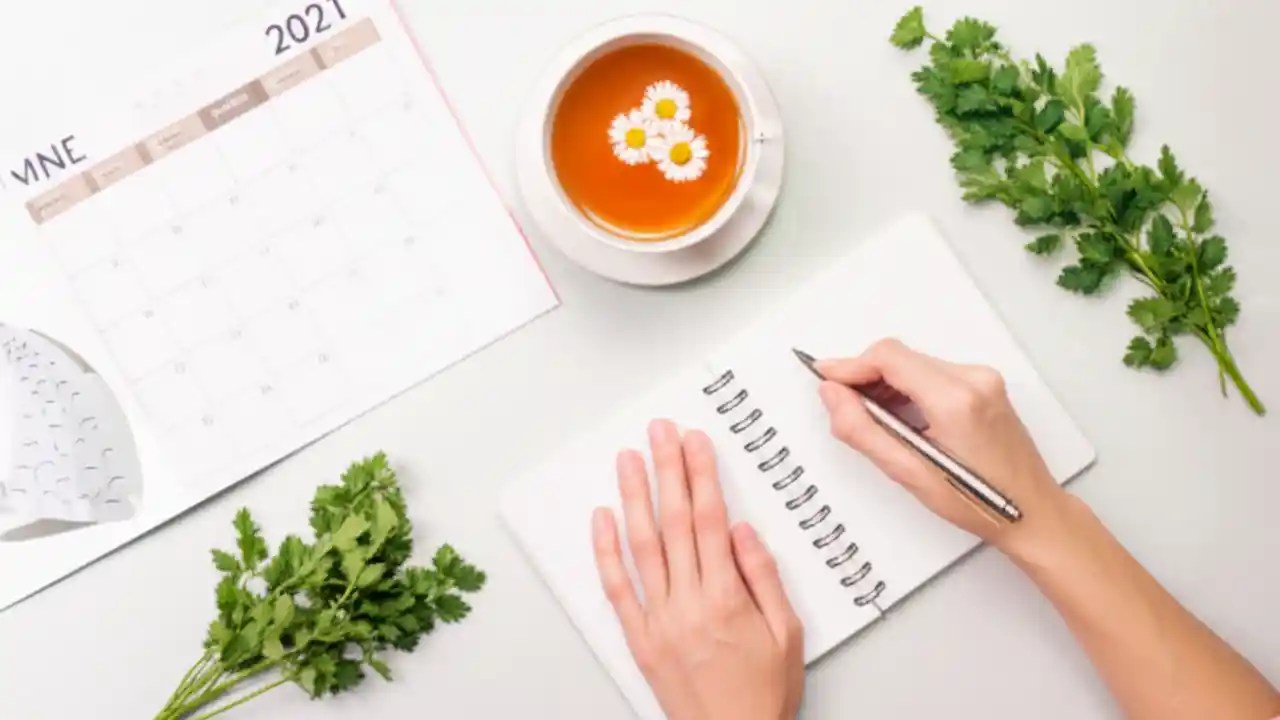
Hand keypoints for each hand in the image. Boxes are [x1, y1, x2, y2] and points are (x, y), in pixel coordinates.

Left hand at [592, 420, 803, 719]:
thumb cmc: (763, 694)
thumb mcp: (786, 632)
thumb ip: (763, 577)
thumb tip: (740, 530)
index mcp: (727, 598)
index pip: (709, 519)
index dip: (700, 474)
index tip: (694, 442)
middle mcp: (688, 603)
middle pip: (674, 521)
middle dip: (667, 470)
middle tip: (660, 433)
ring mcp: (659, 619)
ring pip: (642, 545)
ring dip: (634, 497)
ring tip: (629, 460)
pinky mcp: (640, 638)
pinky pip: (617, 588)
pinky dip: (606, 551)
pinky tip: (602, 518)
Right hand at [815, 339, 1072, 558]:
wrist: (1033, 512)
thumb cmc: (980, 502)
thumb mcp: (910, 473)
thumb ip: (863, 430)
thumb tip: (832, 395)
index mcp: (956, 399)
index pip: (890, 357)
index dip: (850, 365)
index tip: (825, 377)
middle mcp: (973, 378)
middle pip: (900, 357)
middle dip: (865, 376)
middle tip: (843, 406)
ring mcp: (983, 379)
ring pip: (915, 363)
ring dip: (886, 383)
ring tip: (873, 419)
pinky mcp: (985, 385)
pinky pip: (932, 373)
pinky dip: (908, 388)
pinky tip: (900, 418)